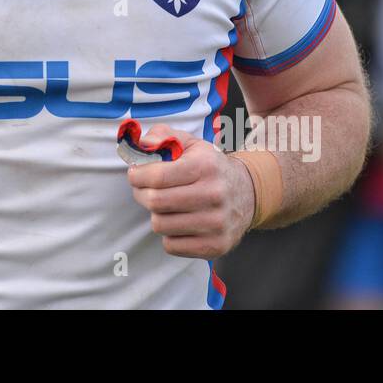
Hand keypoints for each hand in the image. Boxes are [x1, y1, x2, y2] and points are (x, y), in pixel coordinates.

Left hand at [127, 124, 253, 258]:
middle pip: (155, 201)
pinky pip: (171, 246)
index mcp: (205, 167)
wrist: (247, 194)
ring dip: (155, 215)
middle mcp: (214, 195)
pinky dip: (169, 235)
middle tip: (144, 190)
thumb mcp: (190, 144)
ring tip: (164, 206)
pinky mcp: (216, 246)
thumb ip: (162, 136)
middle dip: (141, 194)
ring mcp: (217, 224)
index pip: (157, 176)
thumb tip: (142, 145)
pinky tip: (179, 222)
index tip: (134, 174)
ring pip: (160, 225)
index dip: (137, 175)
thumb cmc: (209, 167)